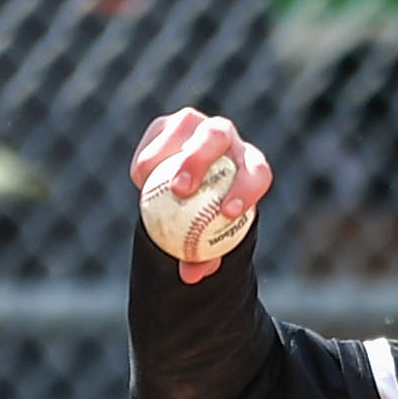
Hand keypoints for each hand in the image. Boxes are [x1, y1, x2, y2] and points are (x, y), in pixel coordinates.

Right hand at [131, 107, 271, 284]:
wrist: (186, 197)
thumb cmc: (204, 224)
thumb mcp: (206, 243)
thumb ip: (202, 256)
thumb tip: (191, 275)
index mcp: (251, 165)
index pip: (257, 172)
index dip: (246, 189)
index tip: (226, 213)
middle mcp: (228, 138)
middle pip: (219, 135)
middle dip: (200, 158)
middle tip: (181, 190)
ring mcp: (199, 124)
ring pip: (187, 125)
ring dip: (168, 151)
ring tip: (155, 182)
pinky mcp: (169, 123)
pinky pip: (158, 134)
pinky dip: (148, 155)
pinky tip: (140, 178)